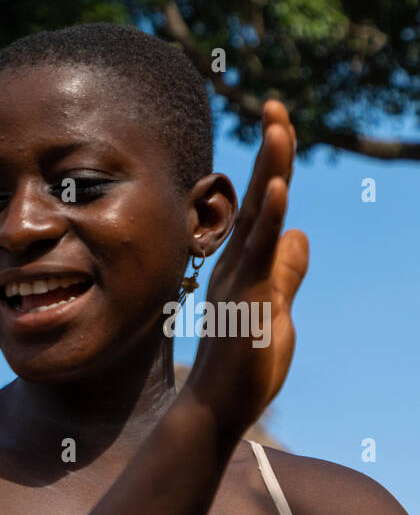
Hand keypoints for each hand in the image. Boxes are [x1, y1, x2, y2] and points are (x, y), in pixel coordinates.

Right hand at [185, 100, 306, 437]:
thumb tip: (299, 234)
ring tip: (279, 126)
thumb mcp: (277, 312)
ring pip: (259, 215)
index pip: (264, 208)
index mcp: (245, 266)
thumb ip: (287, 273)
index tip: (278, 124)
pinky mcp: (248, 299)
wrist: (214, 408)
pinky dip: (268, 218)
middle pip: (259, 197)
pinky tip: (277, 189)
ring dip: (271, 169)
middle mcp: (237, 265)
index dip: (273, 166)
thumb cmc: (243, 368)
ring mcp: (241, 280)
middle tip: (276, 105)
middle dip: (271, 150)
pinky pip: (260, 252)